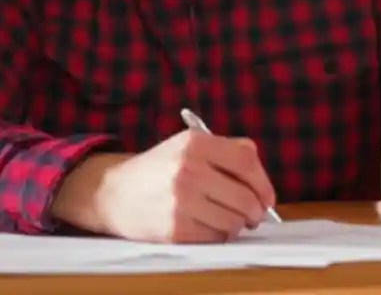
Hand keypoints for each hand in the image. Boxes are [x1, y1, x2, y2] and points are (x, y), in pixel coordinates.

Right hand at [51, 130, 277, 242]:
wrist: (114, 192)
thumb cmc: (157, 170)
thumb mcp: (186, 146)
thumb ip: (226, 153)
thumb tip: (262, 183)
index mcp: (194, 143)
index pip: (247, 161)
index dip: (264, 184)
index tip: (266, 198)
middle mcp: (188, 169)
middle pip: (246, 197)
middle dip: (255, 211)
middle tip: (252, 215)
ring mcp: (182, 200)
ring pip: (235, 221)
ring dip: (236, 224)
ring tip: (223, 218)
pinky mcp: (176, 228)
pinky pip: (217, 236)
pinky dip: (218, 234)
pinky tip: (204, 225)